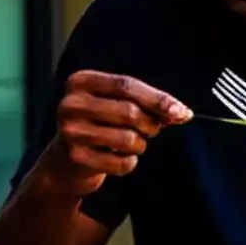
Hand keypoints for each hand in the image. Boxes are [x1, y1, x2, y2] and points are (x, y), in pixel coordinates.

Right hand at [43, 70, 191, 196]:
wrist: (65, 162)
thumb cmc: (98, 126)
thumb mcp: (114, 104)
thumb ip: (145, 103)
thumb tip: (181, 112)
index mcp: (80, 81)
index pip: (125, 84)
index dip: (157, 99)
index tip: (181, 112)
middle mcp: (71, 103)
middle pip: (128, 111)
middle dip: (150, 124)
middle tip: (151, 130)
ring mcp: (70, 131)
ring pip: (127, 138)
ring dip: (140, 145)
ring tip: (131, 144)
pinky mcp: (76, 157)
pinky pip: (121, 162)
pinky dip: (129, 163)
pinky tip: (118, 158)